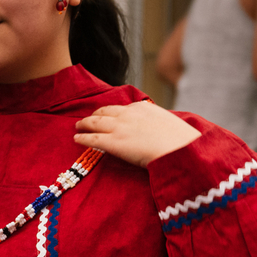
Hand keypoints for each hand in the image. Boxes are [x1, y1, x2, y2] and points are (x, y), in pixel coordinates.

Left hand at [73, 102, 201, 167]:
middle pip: (104, 112)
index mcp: (142, 107)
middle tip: (87, 119)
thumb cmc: (180, 140)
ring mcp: (119, 128)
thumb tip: (155, 128)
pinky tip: (76, 139)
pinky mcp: (114, 143)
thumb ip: (155, 122)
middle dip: (94, 115)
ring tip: (78, 126)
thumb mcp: (168, 122)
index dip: (111, 112)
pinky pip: (92, 139)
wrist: (180, 148)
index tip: (107, 115)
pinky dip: (82, 138)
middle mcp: (128, 114)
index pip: (121, 108)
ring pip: (95, 123)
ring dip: (84, 124)